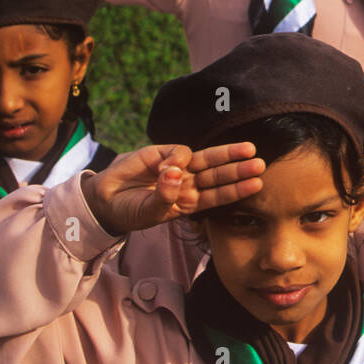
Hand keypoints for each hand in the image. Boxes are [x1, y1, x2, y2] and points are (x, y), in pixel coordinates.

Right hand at [85, 142, 264, 235]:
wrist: (105, 200)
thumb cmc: (132, 211)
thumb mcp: (149, 212)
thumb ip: (163, 197)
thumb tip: (174, 174)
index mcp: (191, 202)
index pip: (220, 195)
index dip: (238, 189)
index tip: (257, 184)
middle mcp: (189, 183)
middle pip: (219, 175)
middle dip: (239, 169)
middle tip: (259, 164)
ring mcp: (178, 167)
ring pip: (207, 160)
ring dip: (227, 155)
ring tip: (247, 150)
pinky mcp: (162, 153)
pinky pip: (179, 152)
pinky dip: (177, 158)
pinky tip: (166, 167)